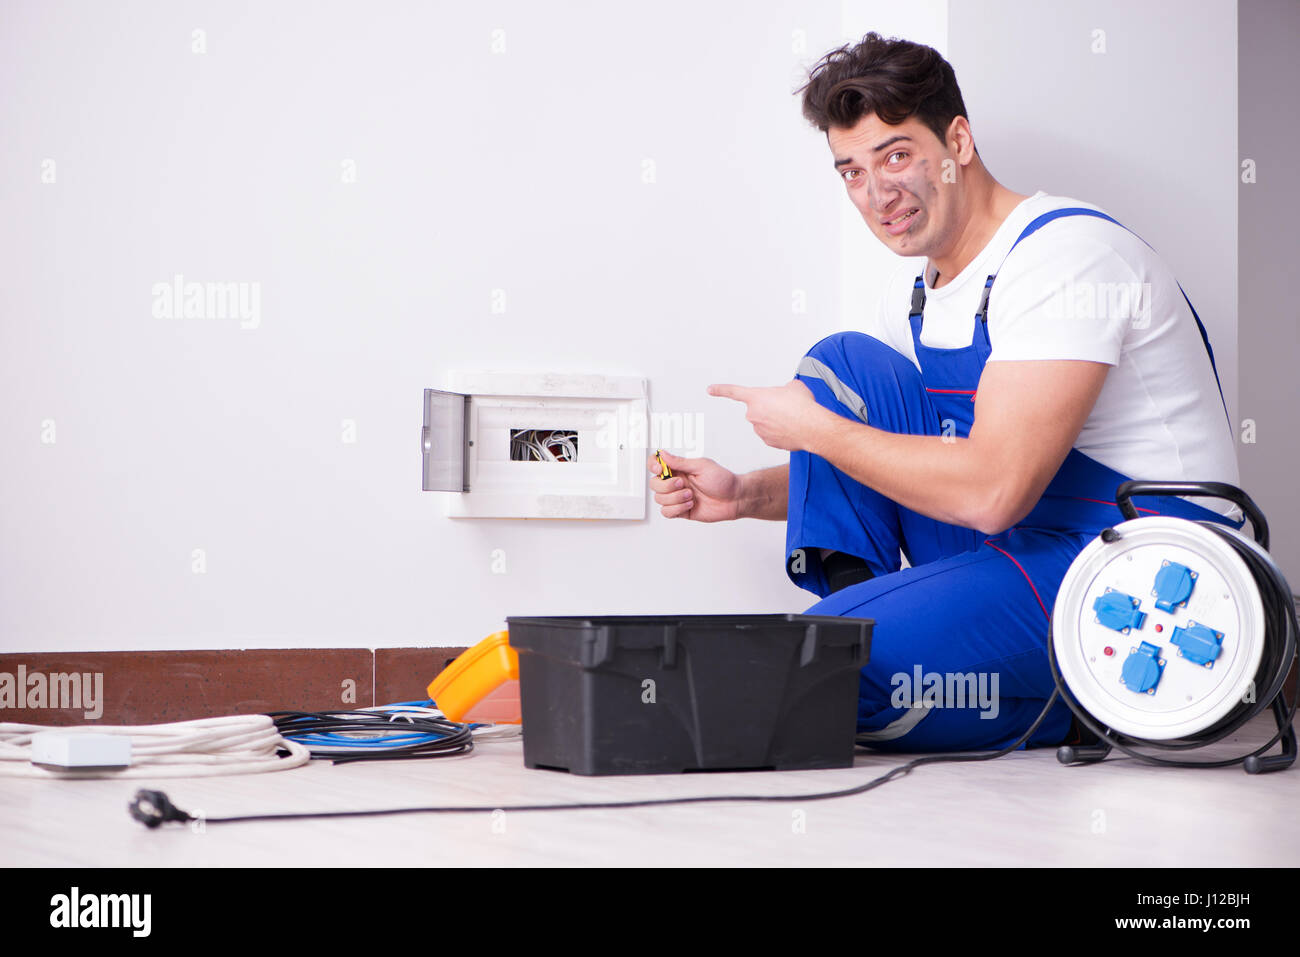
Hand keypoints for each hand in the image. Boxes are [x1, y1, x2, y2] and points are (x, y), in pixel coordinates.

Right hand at [647, 451, 741, 521]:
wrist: (735, 499)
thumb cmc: (723, 480)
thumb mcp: (702, 466)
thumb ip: (680, 462)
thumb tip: (663, 454)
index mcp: (679, 469)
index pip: (656, 464)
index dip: (653, 466)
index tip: (660, 469)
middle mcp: (676, 483)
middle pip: (654, 484)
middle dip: (667, 486)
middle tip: (682, 484)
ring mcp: (677, 497)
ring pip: (659, 499)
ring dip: (675, 498)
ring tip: (691, 496)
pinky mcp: (681, 511)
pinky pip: (666, 512)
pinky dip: (677, 509)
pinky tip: (690, 505)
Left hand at [707, 380, 821, 451]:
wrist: (812, 427)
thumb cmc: (803, 406)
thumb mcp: (793, 386)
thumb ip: (783, 389)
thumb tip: (786, 394)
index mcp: (756, 397)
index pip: (733, 392)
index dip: (721, 390)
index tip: (710, 389)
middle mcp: (753, 414)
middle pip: (759, 408)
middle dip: (770, 407)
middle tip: (787, 407)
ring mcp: (759, 430)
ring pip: (766, 422)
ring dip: (777, 419)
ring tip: (793, 418)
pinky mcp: (768, 442)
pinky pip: (772, 433)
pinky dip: (781, 431)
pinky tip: (792, 429)